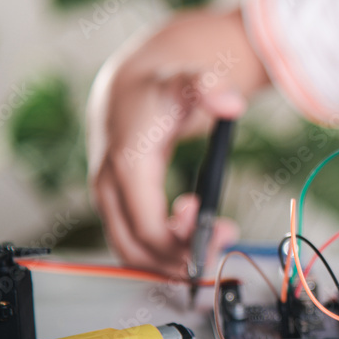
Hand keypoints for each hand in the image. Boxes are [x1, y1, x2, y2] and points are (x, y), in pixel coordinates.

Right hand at [86, 9, 268, 275]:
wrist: (131, 85)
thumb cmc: (161, 87)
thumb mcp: (189, 80)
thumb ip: (210, 86)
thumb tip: (231, 103)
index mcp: (128, 165)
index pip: (148, 229)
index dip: (184, 244)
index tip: (221, 232)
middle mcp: (109, 186)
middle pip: (137, 248)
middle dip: (181, 257)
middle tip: (221, 239)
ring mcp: (107, 198)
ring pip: (131, 251)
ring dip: (172, 257)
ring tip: (209, 233)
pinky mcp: (113, 204)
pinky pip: (132, 242)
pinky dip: (160, 249)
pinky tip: (190, 230)